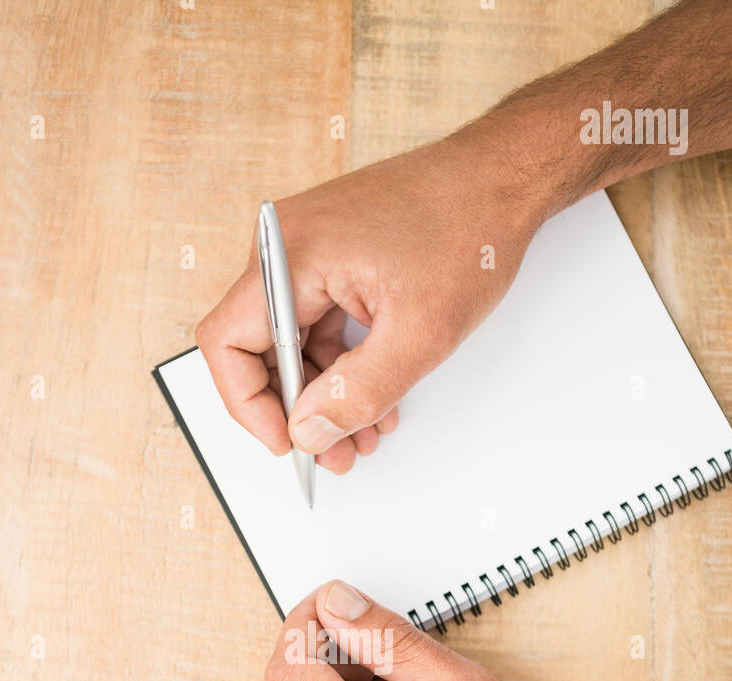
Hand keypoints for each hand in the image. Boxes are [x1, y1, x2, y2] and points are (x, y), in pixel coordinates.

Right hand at [196, 120, 544, 474]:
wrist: (503, 179)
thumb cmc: (468, 229)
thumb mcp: (419, 333)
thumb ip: (359, 392)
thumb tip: (311, 432)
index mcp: (292, 253)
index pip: (227, 342)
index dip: (248, 404)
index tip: (286, 440)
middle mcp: (287, 245)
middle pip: (258, 347)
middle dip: (296, 409)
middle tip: (333, 451)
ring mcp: (307, 249)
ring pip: (292, 342)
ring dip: (324, 395)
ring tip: (365, 430)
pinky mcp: (331, 257)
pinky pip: (316, 323)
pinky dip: (341, 366)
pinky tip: (374, 396)